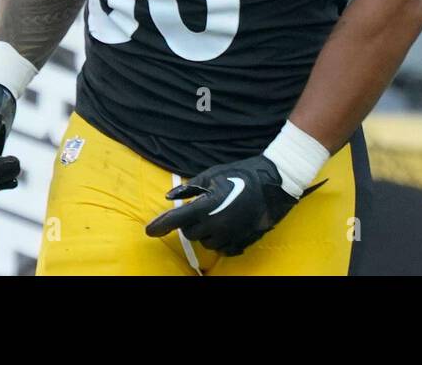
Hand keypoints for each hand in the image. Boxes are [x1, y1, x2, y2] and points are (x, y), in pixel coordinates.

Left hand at [144, 154, 304, 255]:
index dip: (160, 225)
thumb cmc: (241, 174)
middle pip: (191, 233)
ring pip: (207, 242)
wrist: (273, 183)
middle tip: (197, 210)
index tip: (149, 230)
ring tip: (214, 216)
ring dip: (205, 232)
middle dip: (190, 224)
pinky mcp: (242, 241)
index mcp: (207, 206)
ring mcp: (230, 235)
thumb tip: (170, 197)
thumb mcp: (212, 174)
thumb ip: (190, 188)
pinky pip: (224, 248)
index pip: (177, 220)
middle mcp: (216, 225)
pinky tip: (225, 227)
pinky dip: (220, 239)